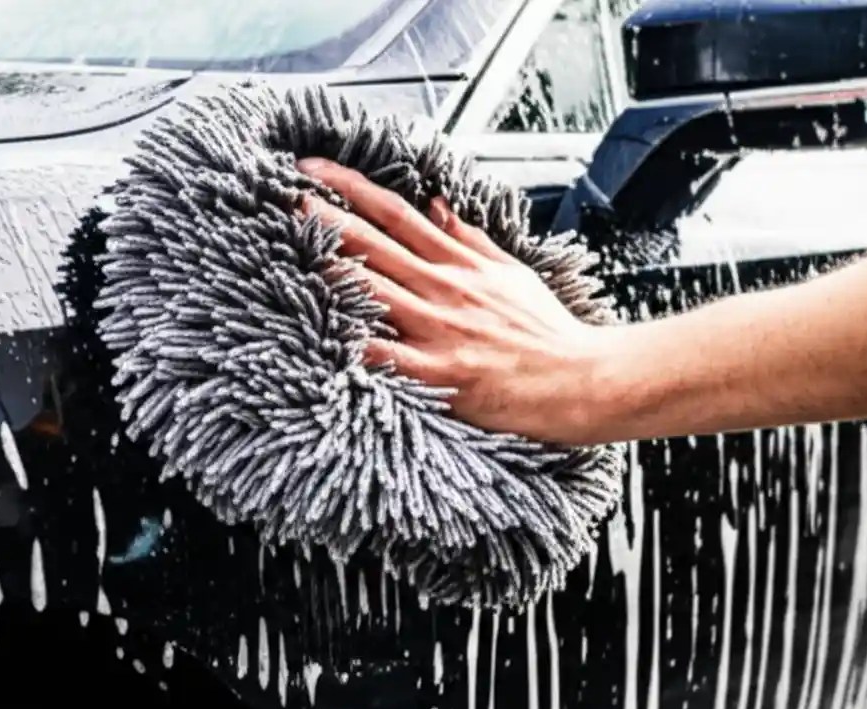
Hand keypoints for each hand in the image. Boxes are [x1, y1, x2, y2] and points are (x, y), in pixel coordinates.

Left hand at [296, 157, 610, 444]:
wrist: (581, 379)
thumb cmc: (548, 333)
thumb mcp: (512, 273)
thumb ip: (469, 239)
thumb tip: (436, 208)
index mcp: (459, 263)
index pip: (395, 212)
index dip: (350, 187)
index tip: (314, 171)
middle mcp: (444, 289)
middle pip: (374, 243)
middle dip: (325, 216)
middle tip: (285, 196)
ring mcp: (439, 330)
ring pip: (372, 289)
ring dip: (329, 266)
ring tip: (290, 246)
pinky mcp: (440, 373)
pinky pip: (386, 356)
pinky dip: (352, 343)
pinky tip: (318, 332)